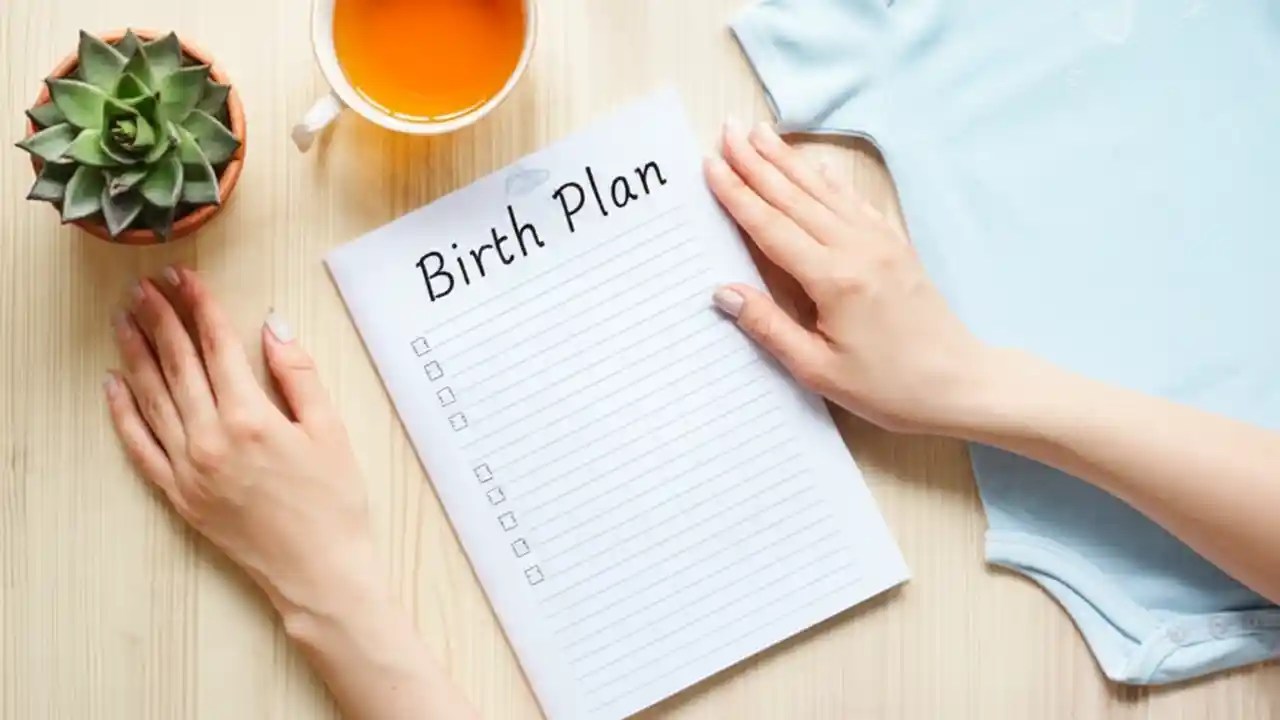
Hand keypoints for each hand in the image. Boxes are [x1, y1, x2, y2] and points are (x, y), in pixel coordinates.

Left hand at [103, 267, 380, 619]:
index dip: (201, 307)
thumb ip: (298, 375)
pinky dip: (123, 413)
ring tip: (125, 320)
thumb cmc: (334, 502)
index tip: (185, 278)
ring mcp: (189, 468)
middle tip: (145, 287)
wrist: (319, 571)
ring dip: (136, 354)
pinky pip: (140, 446)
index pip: (218, 346)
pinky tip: (113, 385)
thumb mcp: (330, 430)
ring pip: (152, 397)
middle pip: (178, 364)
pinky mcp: (179, 494)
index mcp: (252, 417)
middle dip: (160, 320)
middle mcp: (211, 439)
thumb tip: (273, 326)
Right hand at [705, 121, 997, 435]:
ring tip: (759, 134)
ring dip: (788, 161)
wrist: (958, 384)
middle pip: (795, 197)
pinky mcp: (895, 245)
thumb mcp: (818, 370)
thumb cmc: (889, 387)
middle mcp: (857, 249)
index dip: (738, 195)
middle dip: (757, 162)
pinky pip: (853, 202)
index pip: (772, 227)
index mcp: (834, 279)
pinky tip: (812, 166)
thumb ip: (768, 326)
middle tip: (727, 131)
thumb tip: (723, 292)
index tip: (711, 165)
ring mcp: (880, 242)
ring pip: (823, 192)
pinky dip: (827, 180)